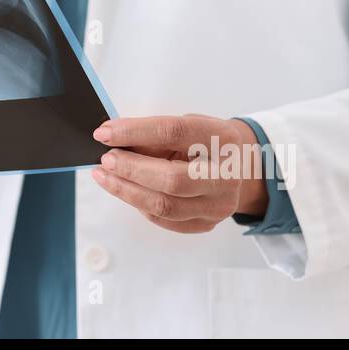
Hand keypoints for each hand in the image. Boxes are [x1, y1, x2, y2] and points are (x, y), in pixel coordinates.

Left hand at [90, 114, 268, 233]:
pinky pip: (164, 220)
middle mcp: (226, 175)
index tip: (105, 133)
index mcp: (222, 138)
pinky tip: (126, 190)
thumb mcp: (189, 125)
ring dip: (127, 191)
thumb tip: (113, 139)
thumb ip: (156, 134)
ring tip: (105, 176)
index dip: (134, 131)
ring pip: (165, 206)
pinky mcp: (207, 224)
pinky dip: (139, 204)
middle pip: (171, 178)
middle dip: (130, 169)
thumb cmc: (208, 142)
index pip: (173, 132)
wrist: (243, 167)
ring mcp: (219, 205)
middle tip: (106, 160)